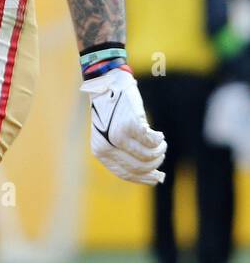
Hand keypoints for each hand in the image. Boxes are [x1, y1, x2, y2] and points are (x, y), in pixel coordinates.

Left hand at [82, 67, 166, 184]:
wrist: (107, 84)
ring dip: (159, 151)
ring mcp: (119, 136)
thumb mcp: (111, 135)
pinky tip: (159, 135)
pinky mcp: (131, 124)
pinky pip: (152, 141)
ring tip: (161, 143)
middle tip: (161, 154)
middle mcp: (108, 146)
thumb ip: (124, 153)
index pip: (125, 173)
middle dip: (155, 164)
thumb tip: (151, 173)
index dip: (143, 178)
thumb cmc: (111, 111)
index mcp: (100, 151)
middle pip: (139, 167)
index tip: (156, 178)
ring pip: (148, 156)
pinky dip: (158, 140)